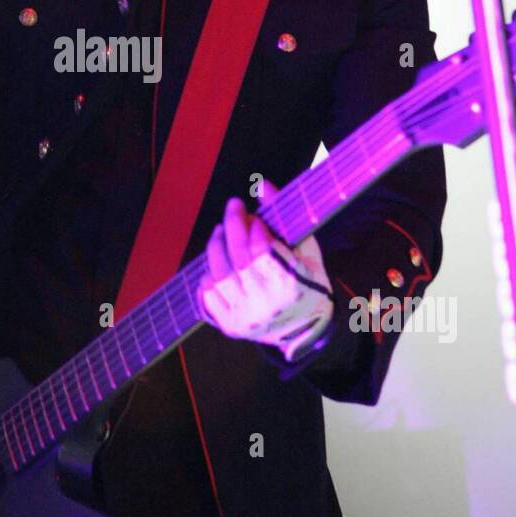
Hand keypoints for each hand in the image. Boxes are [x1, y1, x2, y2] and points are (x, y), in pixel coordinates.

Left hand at [197, 182, 332, 360]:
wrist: (304, 331)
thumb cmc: (308, 284)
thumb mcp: (307, 251)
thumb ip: (286, 218)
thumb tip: (263, 185)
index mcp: (291, 287)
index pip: (262, 249)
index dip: (253, 227)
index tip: (253, 214)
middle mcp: (266, 305)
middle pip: (237, 258)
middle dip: (232, 225)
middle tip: (234, 207)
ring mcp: (246, 317)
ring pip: (218, 274)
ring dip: (216, 245)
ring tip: (222, 231)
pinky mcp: (230, 326)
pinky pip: (207, 294)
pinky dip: (208, 273)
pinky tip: (217, 262)